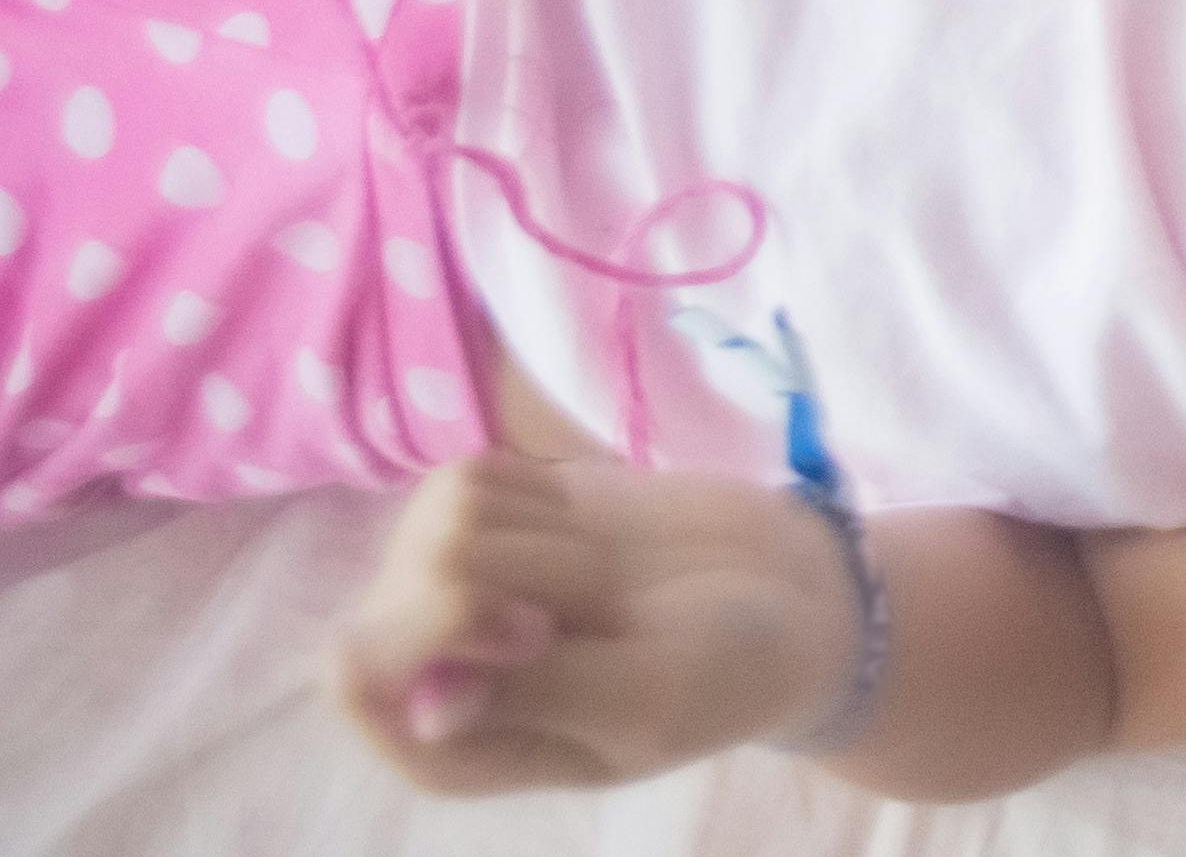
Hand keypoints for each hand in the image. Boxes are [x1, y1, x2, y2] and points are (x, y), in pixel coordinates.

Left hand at [337, 454, 858, 795]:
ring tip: (606, 573)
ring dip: (546, 531)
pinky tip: (588, 530)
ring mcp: (454, 587)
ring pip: (443, 515)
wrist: (790, 593)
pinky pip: (470, 471)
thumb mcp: (649, 704)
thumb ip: (537, 698)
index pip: (362, 676)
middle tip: (606, 602)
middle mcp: (430, 671)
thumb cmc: (725, 672)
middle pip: (409, 580)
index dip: (440, 626)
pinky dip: (542, 487)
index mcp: (452, 748)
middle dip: (524, 572)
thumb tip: (423, 703)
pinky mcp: (493, 518)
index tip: (537, 627)